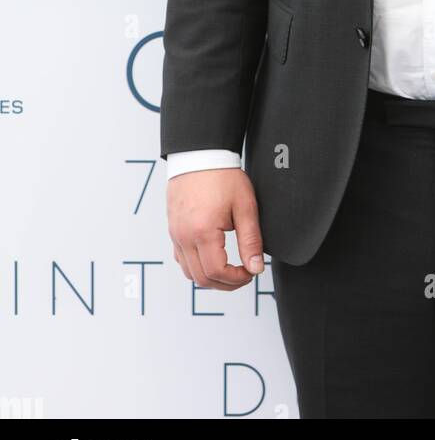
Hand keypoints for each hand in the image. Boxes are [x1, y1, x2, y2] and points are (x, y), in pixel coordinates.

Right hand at [168, 168, 264, 289]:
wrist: (200, 155)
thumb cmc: (222, 176)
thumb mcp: (245, 207)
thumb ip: (251, 241)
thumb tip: (256, 267)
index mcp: (203, 232)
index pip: (217, 272)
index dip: (237, 279)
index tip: (250, 272)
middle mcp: (184, 237)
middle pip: (202, 278)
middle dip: (225, 283)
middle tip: (244, 275)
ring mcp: (175, 234)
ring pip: (189, 272)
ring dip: (210, 278)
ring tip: (230, 270)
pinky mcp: (173, 230)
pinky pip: (181, 259)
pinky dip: (196, 266)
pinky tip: (212, 258)